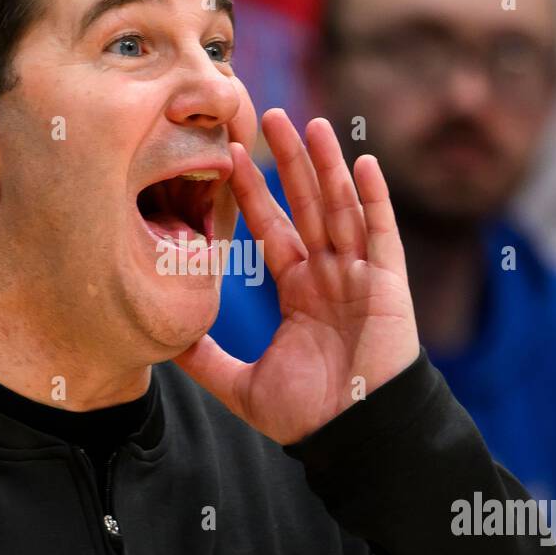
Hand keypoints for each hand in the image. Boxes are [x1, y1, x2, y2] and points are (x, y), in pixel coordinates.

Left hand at [175, 107, 419, 444]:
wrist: (355, 438)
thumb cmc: (310, 417)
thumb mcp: (242, 385)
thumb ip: (207, 360)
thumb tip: (166, 342)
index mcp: (300, 292)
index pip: (274, 229)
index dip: (253, 193)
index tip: (230, 155)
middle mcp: (331, 276)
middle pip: (307, 205)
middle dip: (288, 161)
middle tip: (269, 116)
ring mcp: (361, 276)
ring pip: (342, 208)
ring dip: (327, 165)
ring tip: (311, 123)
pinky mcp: (389, 284)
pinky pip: (382, 233)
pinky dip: (375, 198)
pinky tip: (363, 161)